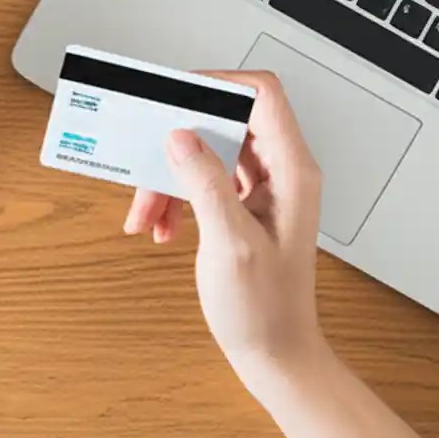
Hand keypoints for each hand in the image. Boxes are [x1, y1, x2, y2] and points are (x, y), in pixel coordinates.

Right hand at [122, 71, 324, 377]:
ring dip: (169, 177)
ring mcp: (263, 189)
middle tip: (146, 154)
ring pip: (206, 154)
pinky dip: (176, 197)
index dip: (218, 84)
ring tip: (146, 210)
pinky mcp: (243, 206)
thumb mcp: (230, 245)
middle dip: (179, 142)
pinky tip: (161, 224)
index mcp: (292, 171)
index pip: (262, 95)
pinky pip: (203, 181)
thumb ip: (205, 184)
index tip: (176, 95)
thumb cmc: (266, 310)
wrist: (275, 353)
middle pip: (224, 122)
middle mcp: (281, 172)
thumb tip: (182, 137)